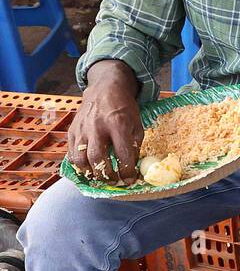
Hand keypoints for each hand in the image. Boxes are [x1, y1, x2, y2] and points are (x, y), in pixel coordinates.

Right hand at [69, 61, 143, 183]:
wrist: (105, 89)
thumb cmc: (124, 109)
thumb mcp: (137, 124)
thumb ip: (135, 146)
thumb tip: (132, 168)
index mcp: (117, 124)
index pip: (122, 154)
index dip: (127, 171)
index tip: (130, 180)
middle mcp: (97, 127)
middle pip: (97, 158)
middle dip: (106, 175)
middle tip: (114, 181)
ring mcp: (82, 129)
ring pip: (80, 158)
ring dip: (91, 173)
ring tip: (101, 178)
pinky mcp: (72, 131)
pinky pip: (71, 153)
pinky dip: (79, 165)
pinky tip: (89, 169)